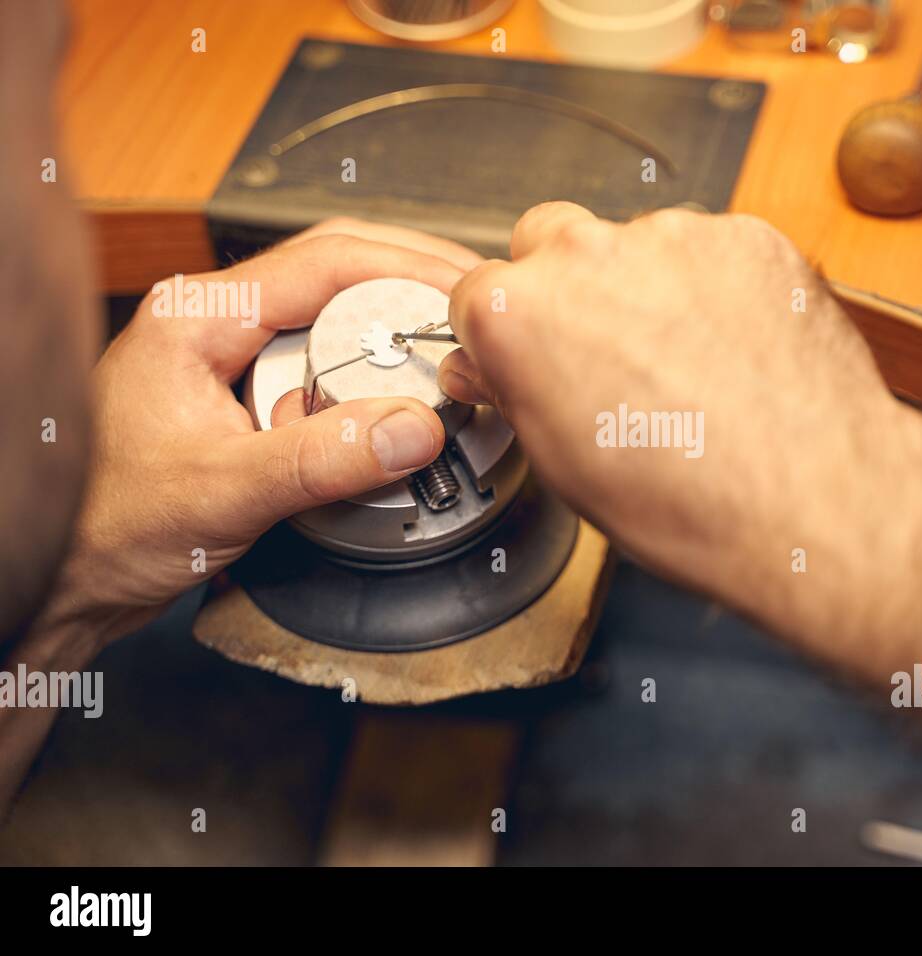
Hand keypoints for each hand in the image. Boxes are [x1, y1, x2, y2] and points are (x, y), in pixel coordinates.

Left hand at [29, 219, 481, 649]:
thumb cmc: (105, 524)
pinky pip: (328, 376)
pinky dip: (374, 385)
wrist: (67, 578)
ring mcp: (236, 364)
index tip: (469, 292)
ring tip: (454, 356)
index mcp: (201, 317)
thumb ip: (322, 457)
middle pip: (341, 278)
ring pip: (339, 327)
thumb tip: (416, 428)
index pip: (328, 260)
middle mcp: (220, 326)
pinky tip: (403, 406)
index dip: (409, 267)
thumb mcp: (223, 490)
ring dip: (396, 341)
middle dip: (415, 291)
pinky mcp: (251, 403)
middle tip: (479, 316)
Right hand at [439, 203, 902, 625]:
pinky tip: (735, 350)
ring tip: (689, 366)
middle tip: (608, 355)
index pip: (478, 293)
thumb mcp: (564, 466)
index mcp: (519, 313)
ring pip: (636, 243)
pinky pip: (712, 250)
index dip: (506, 334)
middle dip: (568, 289)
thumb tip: (488, 365)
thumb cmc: (692, 501)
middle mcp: (587, 255)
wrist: (811, 496)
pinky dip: (718, 286)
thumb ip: (513, 391)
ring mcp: (671, 237)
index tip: (530, 357)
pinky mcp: (745, 235)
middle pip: (550, 243)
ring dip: (648, 286)